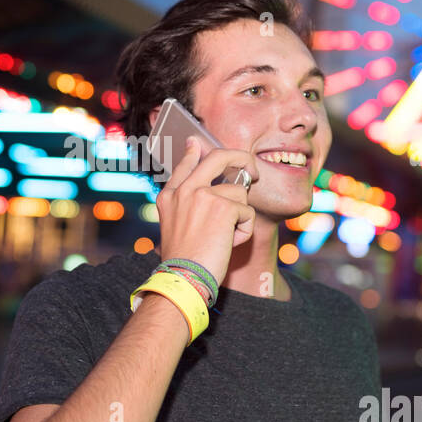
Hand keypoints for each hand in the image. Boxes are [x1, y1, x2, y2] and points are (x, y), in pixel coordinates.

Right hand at [154, 136, 258, 285]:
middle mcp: (185, 190)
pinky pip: (247, 213)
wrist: (183, 278)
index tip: (196, 143)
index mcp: (169, 196)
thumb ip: (187, 205)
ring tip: (225, 238)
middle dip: (241, 158)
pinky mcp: (223, 207)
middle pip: (219, 157)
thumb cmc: (183, 260)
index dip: (193, 153)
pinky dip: (244, 231)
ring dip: (240, 217)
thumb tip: (208, 192)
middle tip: (252, 170)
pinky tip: (229, 244)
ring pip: (239, 193)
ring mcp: (203, 195)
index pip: (184, 165)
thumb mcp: (175, 227)